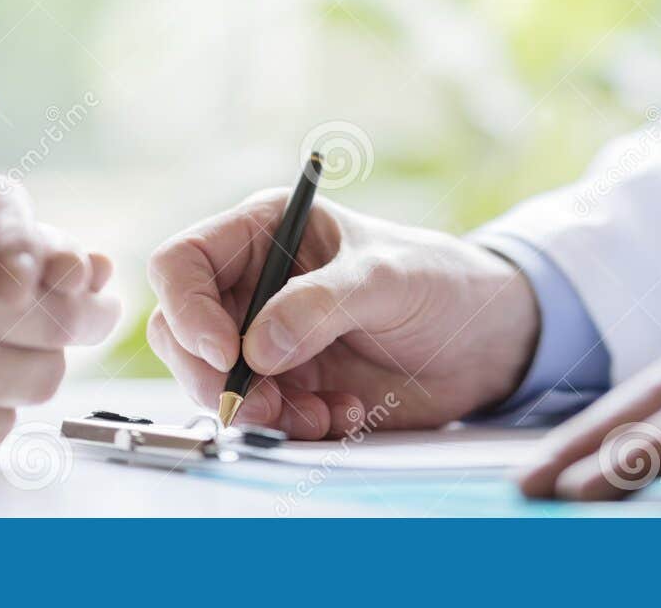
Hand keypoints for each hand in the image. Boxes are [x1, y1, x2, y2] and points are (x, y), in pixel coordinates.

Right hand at [147, 192, 539, 437]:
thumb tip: (256, 349)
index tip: (225, 352)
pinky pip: (257, 418)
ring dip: (258, 411)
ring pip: (212, 383)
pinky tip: (341, 414)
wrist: (480, 340)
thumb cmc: (435, 280)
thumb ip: (321, 305)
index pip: (183, 263)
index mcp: (264, 231)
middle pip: (180, 333)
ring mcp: (265, 338)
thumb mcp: (385, 279)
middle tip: (266, 404)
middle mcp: (253, 284)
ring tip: (320, 414)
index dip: (186, 309)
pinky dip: (292, 428)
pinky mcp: (286, 386)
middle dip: (214, 376)